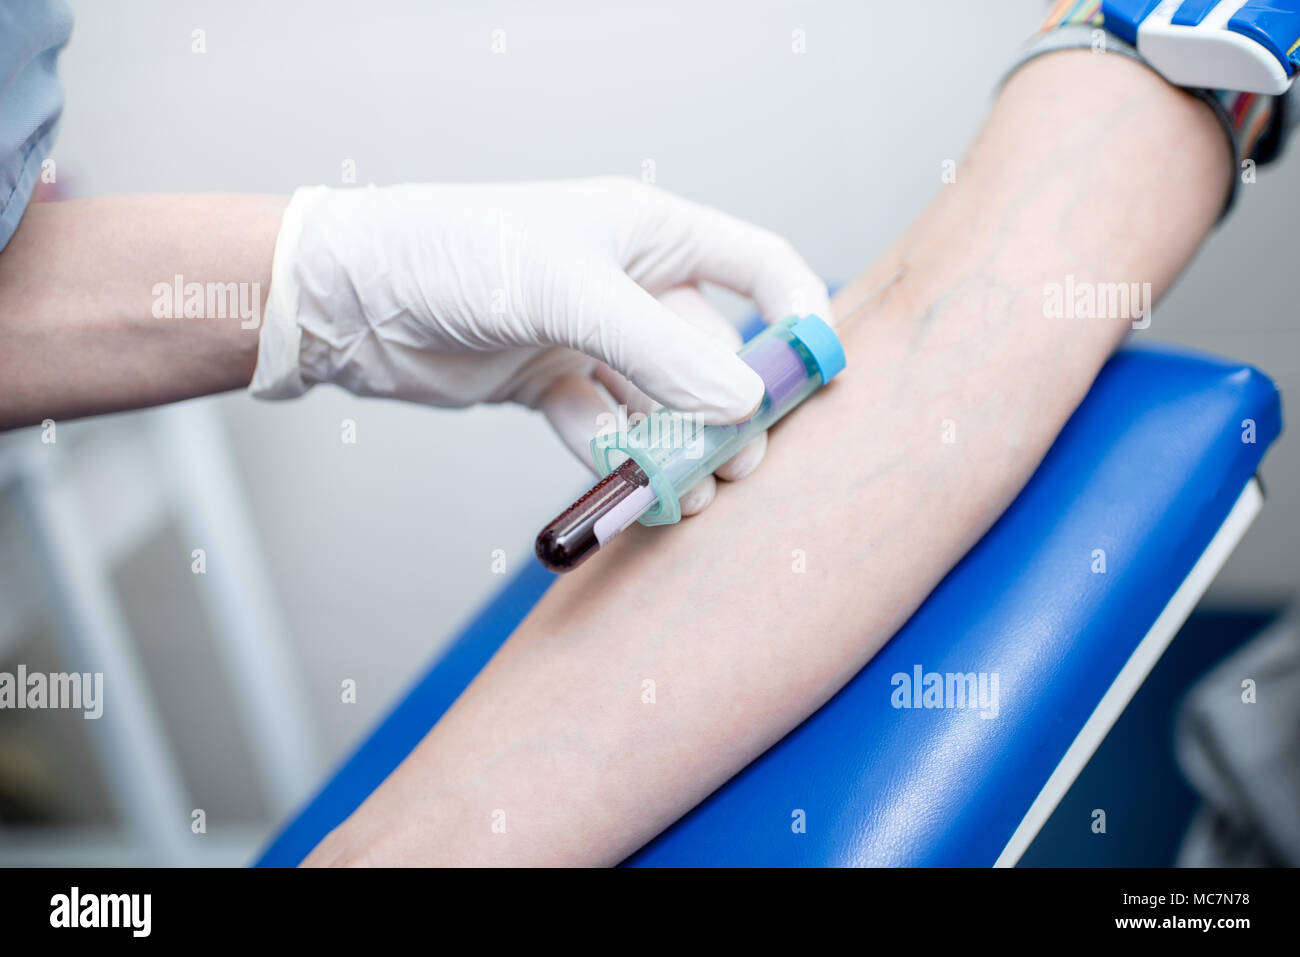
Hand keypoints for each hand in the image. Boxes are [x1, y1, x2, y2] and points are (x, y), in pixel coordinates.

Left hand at [250, 177, 828, 511]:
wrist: (354, 297)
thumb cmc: (456, 254)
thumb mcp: (570, 292)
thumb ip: (660, 351)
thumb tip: (743, 404)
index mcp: (649, 234)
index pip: (757, 266)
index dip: (796, 316)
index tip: (816, 378)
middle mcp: (627, 284)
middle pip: (712, 352)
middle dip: (731, 410)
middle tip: (742, 466)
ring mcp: (588, 336)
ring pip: (660, 400)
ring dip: (677, 447)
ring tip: (689, 495)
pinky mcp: (550, 382)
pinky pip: (605, 426)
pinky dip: (620, 458)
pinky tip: (628, 489)